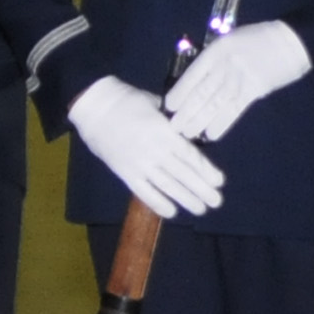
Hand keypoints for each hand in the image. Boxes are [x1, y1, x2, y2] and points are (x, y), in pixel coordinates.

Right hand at [68, 75, 223, 217]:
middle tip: (216, 201)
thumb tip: (191, 132)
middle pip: (182, 174)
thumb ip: (173, 121)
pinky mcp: (124, 173)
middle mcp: (154, 150)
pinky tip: (172, 212)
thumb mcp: (156, 105)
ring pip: (167, 186)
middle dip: (201, 189)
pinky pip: (143, 192)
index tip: (220, 181)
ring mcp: (139, 164)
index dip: (206, 170)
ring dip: (185, 199)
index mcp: (163, 132)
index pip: (190, 156)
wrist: (94, 108)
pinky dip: (158, 204)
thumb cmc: (128, 101)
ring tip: (201, 209)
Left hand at [164, 22, 311, 140]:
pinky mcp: (255, 90)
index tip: (168, 106)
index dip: (180, 92)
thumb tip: (196, 83)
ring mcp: (241, 78)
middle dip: (186, 111)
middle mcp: (226, 65)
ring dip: (200, 120)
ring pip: (215, 103)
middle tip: (173, 127)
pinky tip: (212, 134)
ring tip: (187, 133)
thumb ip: (214, 60)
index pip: (193, 75)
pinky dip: (222, 123)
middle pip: (202, 92)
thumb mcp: (230, 41)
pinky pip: (235, 110)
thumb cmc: (256, 40)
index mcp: (217, 51)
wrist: (289, 41)